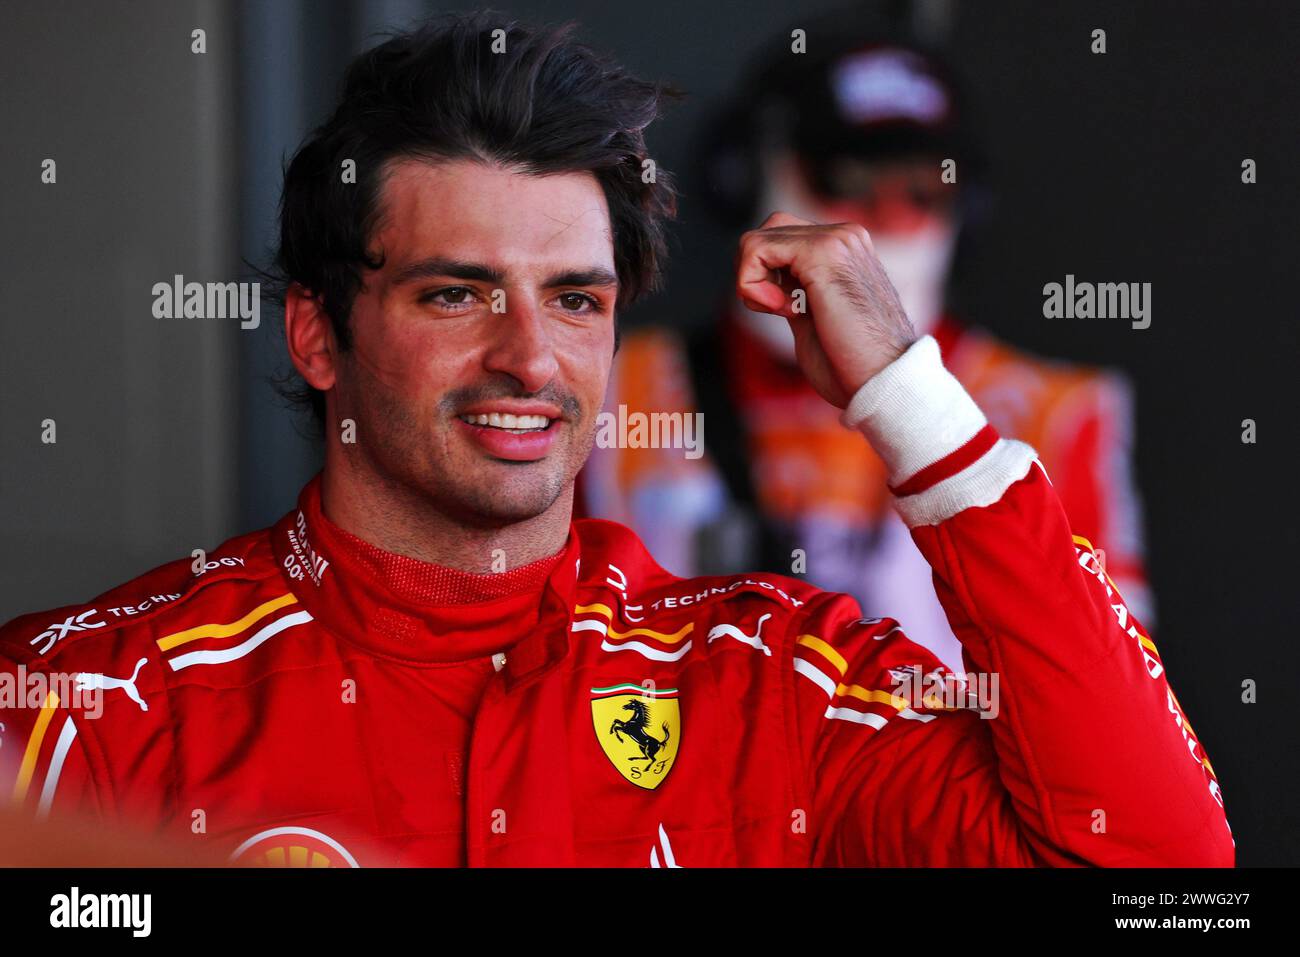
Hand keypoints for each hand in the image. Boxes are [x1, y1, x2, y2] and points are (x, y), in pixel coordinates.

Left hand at [735, 212, 916, 407]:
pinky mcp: (822, 251)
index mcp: (844, 250)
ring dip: (751, 282)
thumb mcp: (814, 318)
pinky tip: (784, 310)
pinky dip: (751, 284)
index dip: (766, 277)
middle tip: (778, 311)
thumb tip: (765, 280)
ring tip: (783, 311)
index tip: (788, 313)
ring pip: (757, 238)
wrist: (884, 380)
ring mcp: (836, 239)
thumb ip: (795, 292)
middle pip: (767, 232)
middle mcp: (843, 236)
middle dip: (754, 276)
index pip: (781, 238)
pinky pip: (756, 248)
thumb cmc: (852, 365)